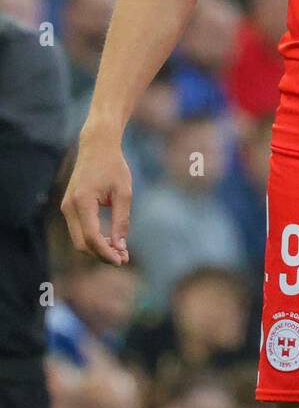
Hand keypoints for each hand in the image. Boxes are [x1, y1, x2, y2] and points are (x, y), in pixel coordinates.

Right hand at [61, 131, 131, 266]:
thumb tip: (121, 247)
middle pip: (81, 244)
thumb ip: (121, 220)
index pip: (91, 237)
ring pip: (78, 240)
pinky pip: (78, 230)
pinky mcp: (68, 207)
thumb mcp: (123, 192)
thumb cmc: (113, 166)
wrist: (96, 146)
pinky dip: (92, 239)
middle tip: (123, 259)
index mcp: (82, 201)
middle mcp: (69, 206)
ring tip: (120, 252)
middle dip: (101, 254)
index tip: (122, 260)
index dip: (106, 252)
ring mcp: (66, 207)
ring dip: (97, 249)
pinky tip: (109, 241)